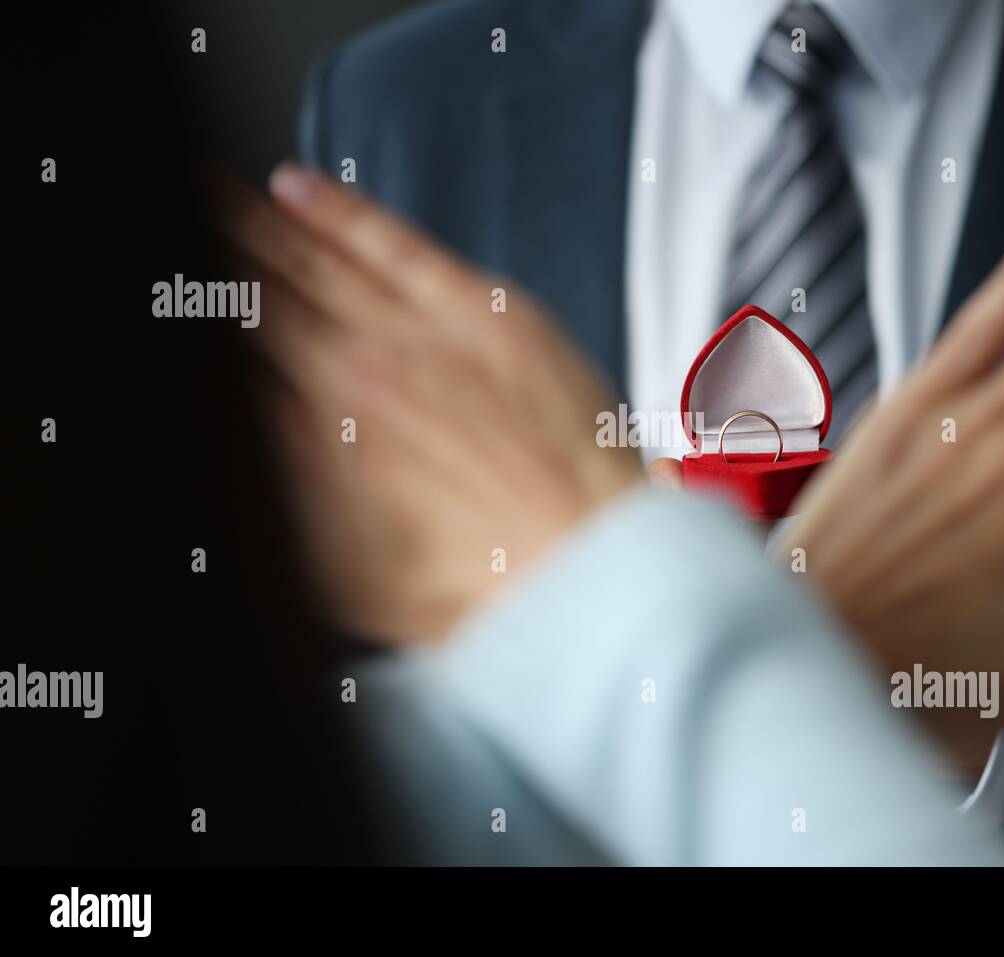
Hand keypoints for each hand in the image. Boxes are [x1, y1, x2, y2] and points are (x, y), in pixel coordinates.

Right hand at [211, 163, 641, 642]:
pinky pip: (397, 242)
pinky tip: (300, 188)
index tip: (177, 286)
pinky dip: (344, 212)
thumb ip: (286, 488)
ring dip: (257, 222)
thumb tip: (250, 417)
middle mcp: (364, 365)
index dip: (202, 306)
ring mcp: (426, 330)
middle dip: (218, 251)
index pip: (241, 344)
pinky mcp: (488, 310)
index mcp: (326, 428)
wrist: (592, 565)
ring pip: (319, 259)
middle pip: (266, 292)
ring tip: (211, 191)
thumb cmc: (483, 583)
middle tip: (180, 212)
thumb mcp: (348, 571)